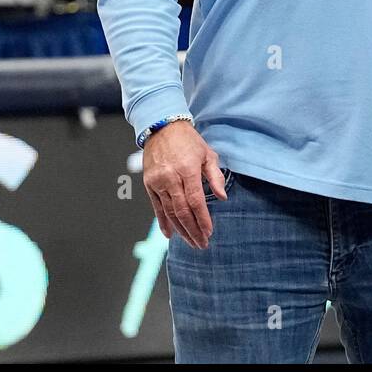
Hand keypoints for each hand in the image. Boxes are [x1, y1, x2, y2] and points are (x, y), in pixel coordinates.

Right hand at [142, 119, 224, 249]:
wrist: (161, 127)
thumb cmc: (187, 140)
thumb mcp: (208, 154)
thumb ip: (215, 176)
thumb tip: (222, 197)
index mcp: (188, 169)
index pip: (196, 201)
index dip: (202, 219)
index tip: (209, 232)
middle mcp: (170, 177)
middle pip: (182, 211)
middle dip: (193, 230)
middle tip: (201, 244)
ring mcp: (158, 182)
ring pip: (170, 212)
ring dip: (181, 230)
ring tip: (190, 242)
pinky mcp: (149, 184)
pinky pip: (156, 207)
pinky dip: (163, 222)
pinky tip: (170, 234)